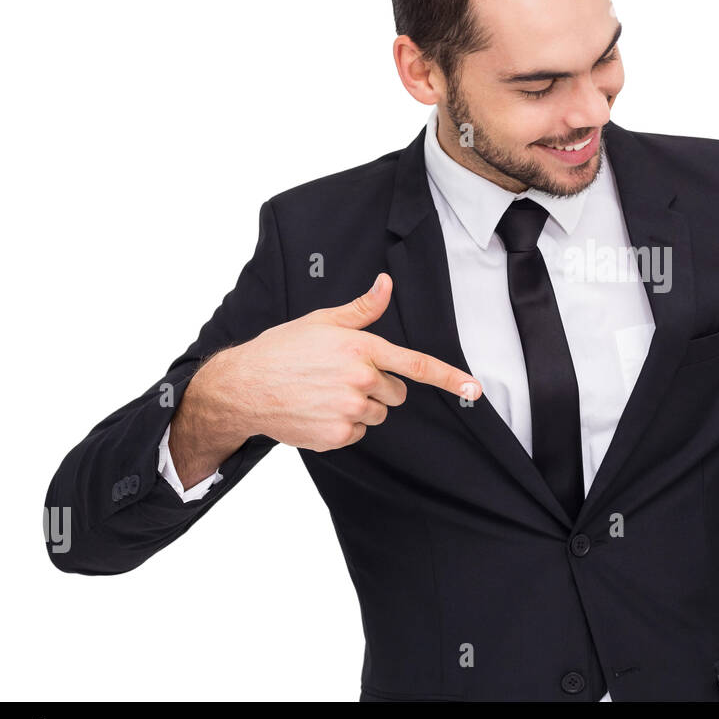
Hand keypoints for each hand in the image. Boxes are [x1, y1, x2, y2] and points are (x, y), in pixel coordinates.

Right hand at [214, 271, 481, 451]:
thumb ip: (362, 309)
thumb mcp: (322, 322)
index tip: (473, 388)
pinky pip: (357, 434)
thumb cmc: (283, 349)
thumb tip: (386, 283)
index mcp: (361, 348)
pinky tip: (317, 411)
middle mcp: (360, 379)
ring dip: (360, 407)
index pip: (415, 363)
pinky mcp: (336, 435)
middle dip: (378, 386)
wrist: (244, 387)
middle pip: (396, 393)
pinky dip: (342, 427)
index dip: (449, 377)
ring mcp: (349, 410)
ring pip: (377, 414)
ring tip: (325, 394)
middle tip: (342, 378)